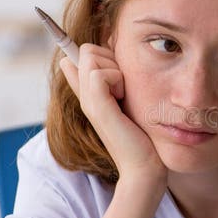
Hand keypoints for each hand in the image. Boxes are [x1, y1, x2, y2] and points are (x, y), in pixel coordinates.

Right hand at [60, 43, 165, 184]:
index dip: (84, 51)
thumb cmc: (143, 138)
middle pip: (87, 50)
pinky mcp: (96, 107)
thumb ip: (117, 84)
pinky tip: (122, 98)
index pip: (74, 60)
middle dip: (110, 58)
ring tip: (124, 94)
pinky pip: (97, 73)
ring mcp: (88, 101)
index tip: (107, 62)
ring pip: (90, 57)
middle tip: (124, 86)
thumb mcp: (129, 103)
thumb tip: (107, 60)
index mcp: (91, 94)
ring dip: (114, 69)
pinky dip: (114, 78)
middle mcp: (85, 96)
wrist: (144, 167)